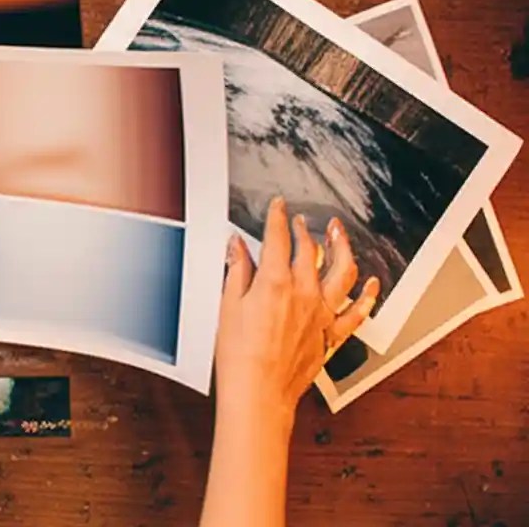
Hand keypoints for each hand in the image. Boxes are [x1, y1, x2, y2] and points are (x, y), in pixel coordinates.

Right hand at [214, 196, 379, 422]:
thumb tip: (236, 247)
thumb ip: (236, 270)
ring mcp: (322, 314)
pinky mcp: (331, 335)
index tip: (278, 207)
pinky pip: (358, 313)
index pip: (278, 238)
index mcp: (274, 282)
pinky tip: (371, 283)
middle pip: (310, 250)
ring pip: (342, 271)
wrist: (258, 393)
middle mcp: (304, 293)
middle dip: (304, 230)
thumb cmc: (239, 356)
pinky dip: (368, 296)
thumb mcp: (227, 306)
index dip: (278, 217)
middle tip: (300, 220)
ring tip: (339, 234)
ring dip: (342, 248)